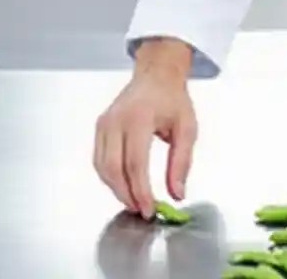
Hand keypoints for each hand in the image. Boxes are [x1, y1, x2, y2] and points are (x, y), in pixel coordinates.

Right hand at [94, 38, 197, 217]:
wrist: (156, 75)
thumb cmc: (172, 99)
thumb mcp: (187, 129)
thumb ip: (181, 163)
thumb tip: (177, 193)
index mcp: (139, 118)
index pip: (136, 163)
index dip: (141, 191)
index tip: (150, 208)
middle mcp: (116, 120)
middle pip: (113, 168)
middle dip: (126, 195)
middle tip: (141, 210)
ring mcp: (104, 123)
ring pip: (102, 167)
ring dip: (116, 189)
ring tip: (135, 201)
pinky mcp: (99, 127)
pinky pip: (98, 159)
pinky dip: (109, 177)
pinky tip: (124, 185)